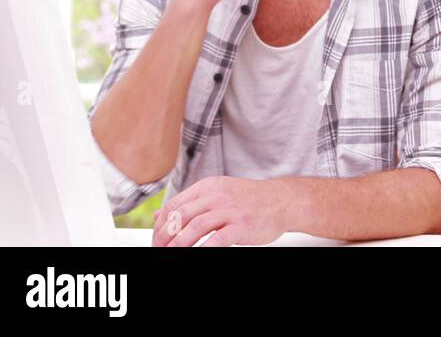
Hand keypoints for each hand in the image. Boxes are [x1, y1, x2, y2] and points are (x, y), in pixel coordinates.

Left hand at [150, 176, 289, 246]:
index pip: (174, 205)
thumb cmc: (252, 199)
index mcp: (209, 186)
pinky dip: (202, 249)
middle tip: (159, 249)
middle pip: (180, 216)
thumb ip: (190, 203)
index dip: (160, 224)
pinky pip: (216, 239)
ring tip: (171, 253)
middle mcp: (217, 196)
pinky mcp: (241, 225)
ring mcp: (230, 210)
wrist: (283, 200)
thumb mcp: (219, 193)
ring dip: (178, 243)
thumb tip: (159, 216)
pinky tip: (196, 254)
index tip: (157, 238)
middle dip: (164, 236)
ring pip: (195, 226)